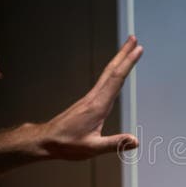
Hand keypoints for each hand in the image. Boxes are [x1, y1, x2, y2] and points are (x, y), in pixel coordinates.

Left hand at [38, 35, 142, 159]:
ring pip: (107, 74)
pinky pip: (103, 82)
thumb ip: (114, 143)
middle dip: (123, 54)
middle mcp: (94, 98)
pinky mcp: (88, 102)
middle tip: (133, 39)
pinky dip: (112, 72)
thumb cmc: (67, 144)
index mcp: (98, 106)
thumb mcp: (92, 148)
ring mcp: (90, 98)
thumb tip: (135, 140)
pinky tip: (115, 72)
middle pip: (111, 71)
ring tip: (127, 50)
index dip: (128, 63)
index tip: (138, 50)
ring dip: (118, 60)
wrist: (46, 140)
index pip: (116, 79)